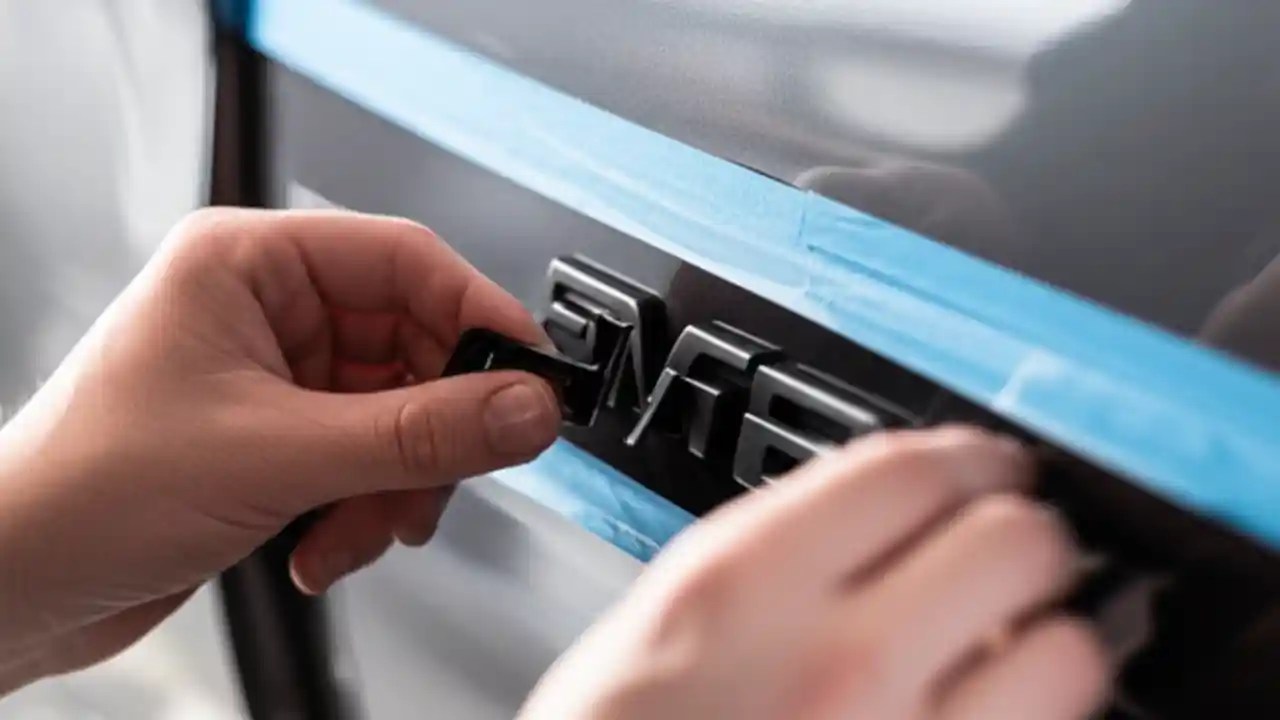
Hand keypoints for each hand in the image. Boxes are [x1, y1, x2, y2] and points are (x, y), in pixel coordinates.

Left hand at [0, 208, 560, 690]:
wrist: (12, 588)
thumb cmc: (82, 491)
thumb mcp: (278, 456)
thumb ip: (418, 432)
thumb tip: (521, 407)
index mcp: (250, 262)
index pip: (407, 262)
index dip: (480, 318)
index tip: (530, 378)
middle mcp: (266, 310)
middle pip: (413, 346)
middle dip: (433, 429)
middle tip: (449, 474)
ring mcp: (274, 376)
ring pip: (400, 413)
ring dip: (399, 483)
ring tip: (365, 528)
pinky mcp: (279, 437)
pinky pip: (370, 457)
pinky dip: (368, 507)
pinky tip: (328, 545)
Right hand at [520, 428, 1108, 719]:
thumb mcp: (666, 618)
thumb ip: (780, 545)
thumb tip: (890, 509)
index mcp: (742, 589)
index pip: (912, 471)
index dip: (973, 456)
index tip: (990, 466)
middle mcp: (834, 666)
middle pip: (1012, 541)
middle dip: (1030, 533)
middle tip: (1019, 547)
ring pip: (1067, 652)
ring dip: (1056, 635)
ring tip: (1023, 641)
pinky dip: (1040, 710)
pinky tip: (1001, 705)